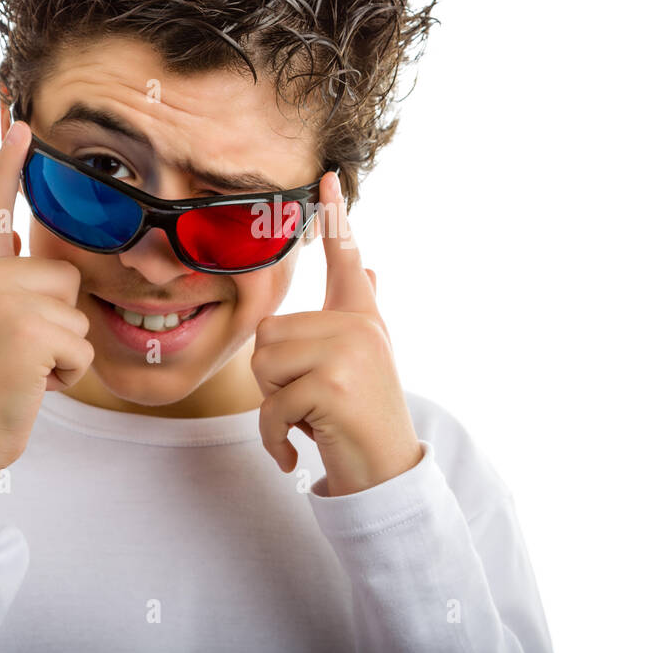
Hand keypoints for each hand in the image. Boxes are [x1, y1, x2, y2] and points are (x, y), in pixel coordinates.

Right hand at [0, 118, 94, 487]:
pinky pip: (81, 345)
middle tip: (17, 353)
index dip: (6, 166)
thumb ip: (4, 283)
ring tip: (22, 370)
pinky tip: (30, 386)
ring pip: (76, 311)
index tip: (23, 126)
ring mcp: (1, 302)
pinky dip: (67, 374)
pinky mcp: (27, 333)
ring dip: (63, 350)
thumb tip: (40, 251)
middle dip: (57, 319)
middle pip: (64, 273)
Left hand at [251, 172, 421, 496]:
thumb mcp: (364, 361)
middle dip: (274, 378)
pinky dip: (275, 436)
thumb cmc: (364, 418)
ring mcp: (349, 352)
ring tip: (311, 418)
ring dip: (274, 405)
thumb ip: (359, 313)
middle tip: (309, 402)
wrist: (386, 475)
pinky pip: (272, 404)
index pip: (346, 259)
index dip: (335, 217)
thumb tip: (367, 268)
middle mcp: (360, 326)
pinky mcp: (333, 385)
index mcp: (361, 318)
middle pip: (269, 331)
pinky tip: (299, 449)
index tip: (324, 176)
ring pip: (264, 363)